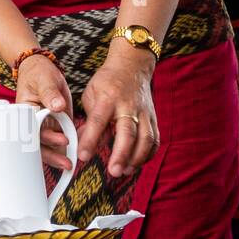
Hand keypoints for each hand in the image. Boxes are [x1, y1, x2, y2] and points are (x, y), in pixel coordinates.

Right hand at [14, 54, 73, 170]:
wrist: (42, 70)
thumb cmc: (39, 73)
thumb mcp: (45, 80)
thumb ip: (50, 93)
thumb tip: (57, 106)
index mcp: (24, 112)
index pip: (32, 129)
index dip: (46, 138)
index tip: (62, 139)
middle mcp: (31, 122)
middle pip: (37, 144)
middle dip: (51, 155)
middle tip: (66, 162)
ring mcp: (43, 125)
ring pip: (46, 147)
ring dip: (56, 157)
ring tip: (70, 164)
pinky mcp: (53, 125)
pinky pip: (56, 141)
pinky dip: (62, 150)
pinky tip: (71, 156)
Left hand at [79, 46, 158, 177]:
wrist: (131, 67)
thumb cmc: (107, 82)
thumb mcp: (90, 95)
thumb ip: (89, 120)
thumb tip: (83, 144)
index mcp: (107, 98)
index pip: (98, 121)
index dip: (90, 140)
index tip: (83, 156)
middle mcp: (128, 105)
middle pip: (127, 132)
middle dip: (121, 154)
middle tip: (113, 171)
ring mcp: (143, 112)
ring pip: (146, 138)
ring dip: (136, 158)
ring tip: (125, 171)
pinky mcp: (153, 118)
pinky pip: (155, 139)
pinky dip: (148, 154)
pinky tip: (138, 164)